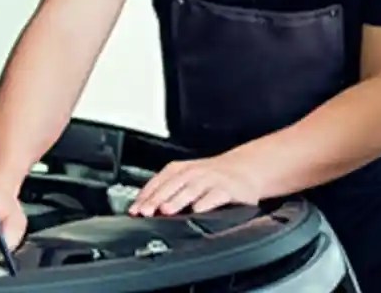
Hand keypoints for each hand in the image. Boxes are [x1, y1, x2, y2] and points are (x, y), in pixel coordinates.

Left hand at [129, 154, 260, 216]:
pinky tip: (197, 211)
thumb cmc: (212, 177)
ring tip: (166, 210)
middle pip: (172, 185)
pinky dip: (206, 203)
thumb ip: (167, 190)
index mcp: (181, 169)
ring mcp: (211, 180)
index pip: (158, 181)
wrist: (246, 168)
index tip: (134, 210)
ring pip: (192, 189)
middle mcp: (194, 172)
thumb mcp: (188, 177)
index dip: (145, 196)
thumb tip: (142, 207)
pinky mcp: (228, 189)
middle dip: (157, 199)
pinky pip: (216, 195)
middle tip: (146, 211)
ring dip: (178, 200)